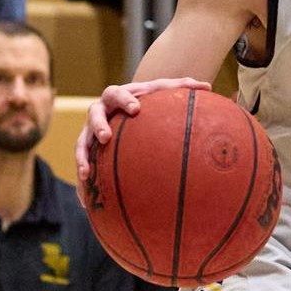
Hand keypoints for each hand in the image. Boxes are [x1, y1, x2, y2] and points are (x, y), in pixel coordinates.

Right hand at [75, 78, 212, 193]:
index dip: (124, 100)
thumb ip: (183, 87)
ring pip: (81, 143)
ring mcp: (90, 131)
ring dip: (82, 158)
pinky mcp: (87, 149)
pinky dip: (84, 184)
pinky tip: (85, 204)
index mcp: (116, 96)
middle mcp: (99, 112)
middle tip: (106, 137)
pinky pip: (83, 165)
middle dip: (98, 126)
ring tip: (86, 174)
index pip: (117, 94)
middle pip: (93, 116)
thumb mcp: (162, 92)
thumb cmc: (147, 99)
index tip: (135, 108)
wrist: (125, 107)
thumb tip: (209, 86)